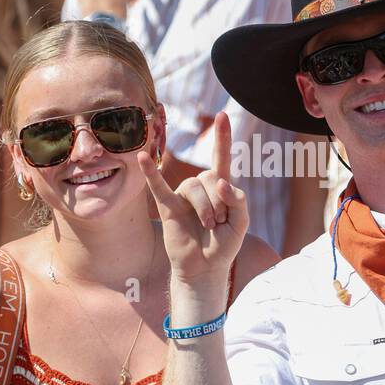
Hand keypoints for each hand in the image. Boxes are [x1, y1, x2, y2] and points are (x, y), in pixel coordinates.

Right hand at [138, 112, 246, 286]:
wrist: (205, 268)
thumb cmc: (224, 245)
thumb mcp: (242, 222)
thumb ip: (238, 199)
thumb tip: (220, 182)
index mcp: (220, 187)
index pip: (221, 158)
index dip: (222, 138)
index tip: (223, 115)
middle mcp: (200, 187)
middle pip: (211, 176)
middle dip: (220, 201)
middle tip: (220, 223)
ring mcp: (182, 196)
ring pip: (194, 186)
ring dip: (206, 208)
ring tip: (209, 226)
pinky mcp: (168, 206)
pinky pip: (158, 186)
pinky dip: (150, 172)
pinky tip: (142, 157)